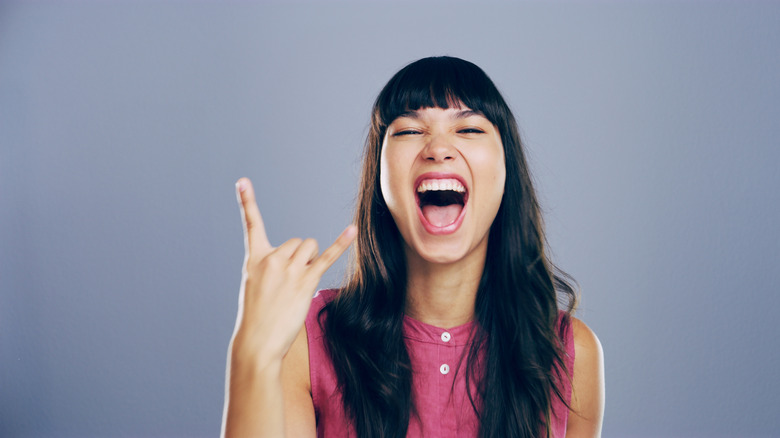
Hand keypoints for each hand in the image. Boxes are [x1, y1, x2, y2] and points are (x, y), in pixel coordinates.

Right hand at [230, 177, 355, 369]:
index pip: (251, 224)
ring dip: (310, 261)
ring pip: (309, 247)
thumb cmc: (257, 319)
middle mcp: (271, 259)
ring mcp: (288, 269)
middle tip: (290, 284)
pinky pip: (326, 257)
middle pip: (297, 241)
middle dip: (299, 257)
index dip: (247, 201)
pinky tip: (353, 230)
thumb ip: (271, 268)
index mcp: (255, 259)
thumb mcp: (255, 287)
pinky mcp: (305, 281)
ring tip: (298, 286)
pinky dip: (341, 243)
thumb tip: (298, 260)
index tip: (242, 181)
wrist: (256, 342)